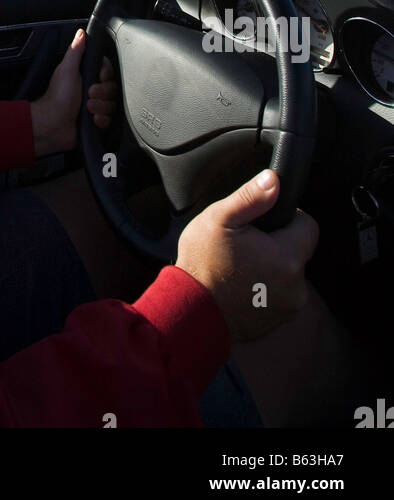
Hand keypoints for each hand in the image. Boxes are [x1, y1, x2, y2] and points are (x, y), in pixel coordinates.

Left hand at [30, 28, 117, 156]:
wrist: (53, 125)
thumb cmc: (57, 97)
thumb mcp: (67, 70)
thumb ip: (76, 51)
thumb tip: (81, 32)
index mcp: (86, 76)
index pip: (108, 71)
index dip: (106, 74)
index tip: (99, 77)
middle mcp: (93, 91)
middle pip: (113, 88)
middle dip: (102, 93)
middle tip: (89, 94)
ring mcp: (96, 107)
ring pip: (113, 105)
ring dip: (101, 107)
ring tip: (88, 108)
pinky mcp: (97, 123)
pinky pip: (110, 120)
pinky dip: (102, 120)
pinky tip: (93, 120)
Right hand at [175, 169, 318, 341]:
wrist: (190, 313)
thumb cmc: (202, 265)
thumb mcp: (219, 219)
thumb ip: (251, 197)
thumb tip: (274, 179)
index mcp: (287, 257)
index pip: (309, 226)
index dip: (287, 217)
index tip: (262, 223)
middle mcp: (296, 285)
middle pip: (298, 250)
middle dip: (277, 244)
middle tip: (245, 245)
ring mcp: (288, 306)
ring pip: (289, 273)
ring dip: (272, 267)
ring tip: (240, 267)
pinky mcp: (278, 320)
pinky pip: (280, 294)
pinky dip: (266, 288)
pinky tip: (241, 286)